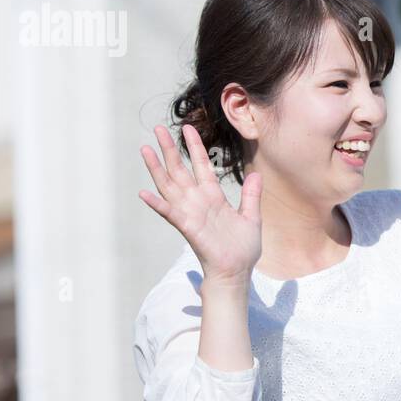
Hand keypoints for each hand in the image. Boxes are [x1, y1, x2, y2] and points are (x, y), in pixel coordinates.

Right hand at [138, 124, 262, 281]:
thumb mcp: (252, 217)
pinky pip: (170, 213)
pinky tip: (144, 193)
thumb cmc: (242, 248)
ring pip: (170, 186)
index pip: (201, 165)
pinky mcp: (188, 228)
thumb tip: (256, 174)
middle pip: (180, 170)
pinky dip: (157, 204)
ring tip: (145, 149)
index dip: (195, 147)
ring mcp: (191, 213)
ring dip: (157, 168)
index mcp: (213, 197)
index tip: (188, 128)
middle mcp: (198, 201)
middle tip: (158, 128)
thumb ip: (251, 196)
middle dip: (169, 149)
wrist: (237, 272)